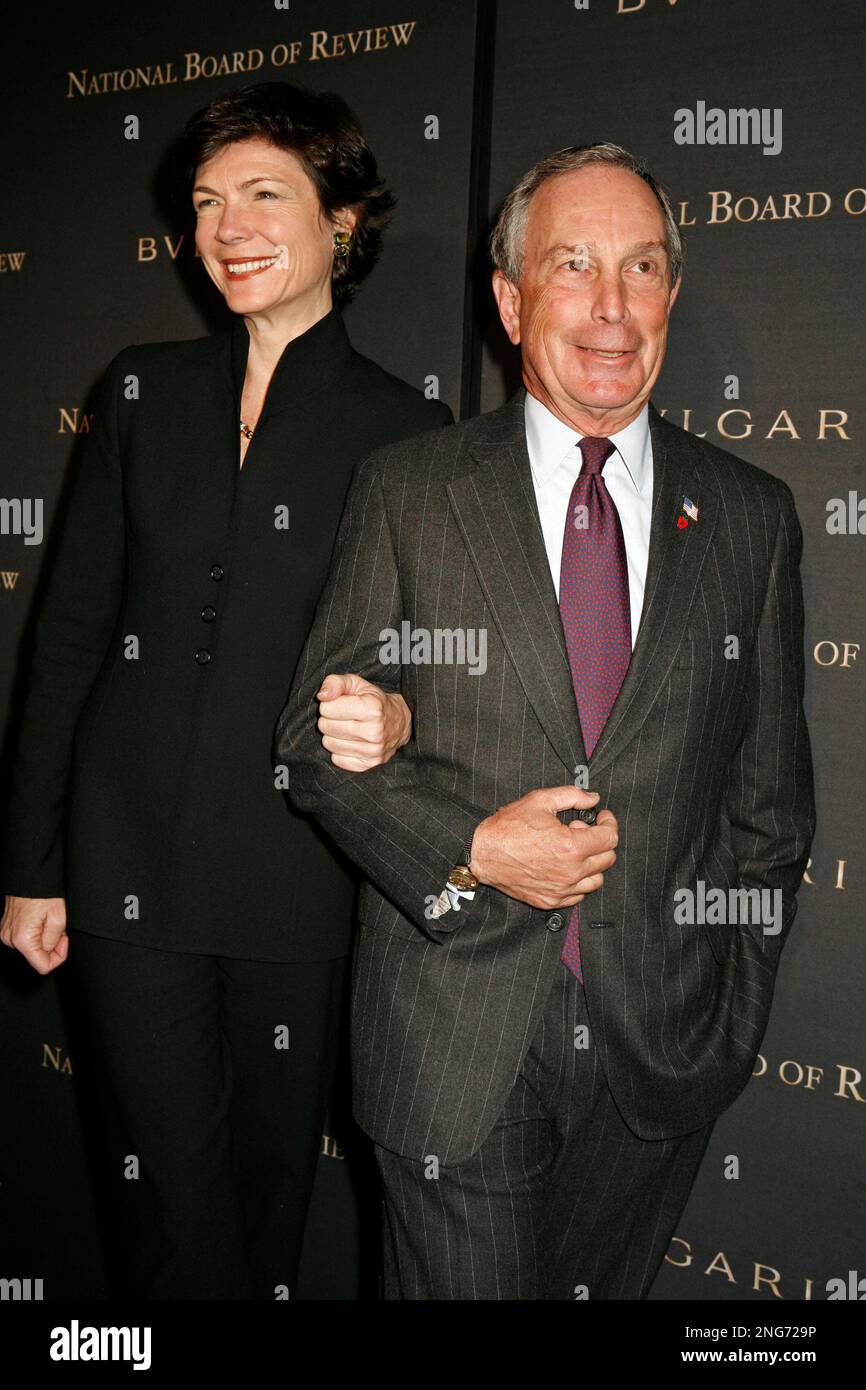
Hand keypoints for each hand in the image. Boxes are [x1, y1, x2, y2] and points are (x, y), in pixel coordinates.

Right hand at [0, 895, 68, 974]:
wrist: (29, 876)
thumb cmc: (43, 893)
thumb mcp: (58, 918)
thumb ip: (54, 941)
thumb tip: (50, 950)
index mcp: (22, 940)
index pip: (43, 966)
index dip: (59, 956)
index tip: (64, 940)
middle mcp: (10, 939)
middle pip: (37, 956)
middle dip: (52, 944)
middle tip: (57, 926)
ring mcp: (7, 934)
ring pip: (32, 947)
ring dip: (44, 937)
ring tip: (48, 920)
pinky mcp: (8, 928)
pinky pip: (25, 938)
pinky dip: (36, 932)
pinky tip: (40, 919)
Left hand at [317, 673, 411, 770]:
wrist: (399, 723)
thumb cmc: (374, 701)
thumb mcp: (357, 684)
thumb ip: (336, 683)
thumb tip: (322, 696)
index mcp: (372, 709)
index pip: (327, 709)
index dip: (330, 704)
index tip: (341, 704)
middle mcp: (374, 732)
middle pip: (325, 726)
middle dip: (330, 719)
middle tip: (343, 717)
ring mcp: (372, 752)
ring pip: (329, 743)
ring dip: (334, 735)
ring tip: (347, 729)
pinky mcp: (368, 765)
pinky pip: (336, 759)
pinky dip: (340, 750)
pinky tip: (351, 742)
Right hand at [469, 787, 617, 909]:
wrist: (482, 854)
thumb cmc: (507, 827)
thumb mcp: (539, 801)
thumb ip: (572, 796)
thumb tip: (593, 799)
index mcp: (571, 847)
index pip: (610, 838)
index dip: (609, 823)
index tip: (603, 817)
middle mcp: (570, 872)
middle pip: (607, 859)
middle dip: (600, 841)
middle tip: (580, 831)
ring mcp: (561, 890)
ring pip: (596, 880)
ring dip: (592, 863)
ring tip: (573, 851)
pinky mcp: (551, 901)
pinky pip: (578, 895)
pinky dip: (578, 882)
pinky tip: (563, 867)